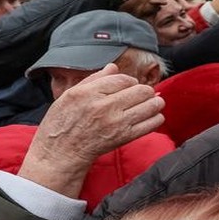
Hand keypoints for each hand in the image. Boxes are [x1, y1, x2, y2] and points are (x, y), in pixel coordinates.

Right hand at [17, 65, 164, 197]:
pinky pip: (152, 123)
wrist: (62, 152)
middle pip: (140, 90)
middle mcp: (104, 107)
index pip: (123, 79)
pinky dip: (156, 117)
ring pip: (151, 105)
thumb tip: (113, 67)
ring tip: (152, 102)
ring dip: (155, 102)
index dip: (130, 81)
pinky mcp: (125, 137)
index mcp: (89, 93)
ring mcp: (116, 123)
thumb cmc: (63, 122)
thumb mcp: (70, 94)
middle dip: (145, 90)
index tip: (129, 85)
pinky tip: (152, 116)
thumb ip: (94, 79)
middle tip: (143, 93)